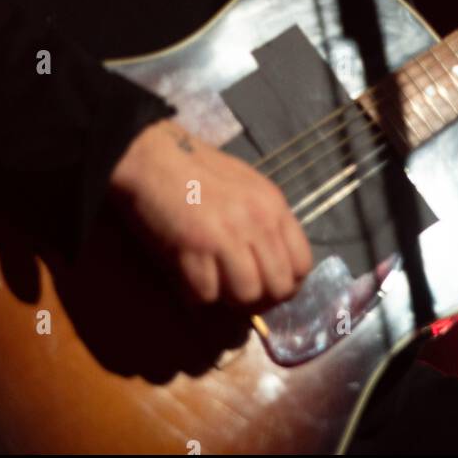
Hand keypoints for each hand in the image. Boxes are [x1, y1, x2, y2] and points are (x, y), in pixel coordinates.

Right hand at [108, 118, 313, 309]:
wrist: (154, 157)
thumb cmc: (199, 172)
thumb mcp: (248, 188)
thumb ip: (266, 223)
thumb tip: (273, 266)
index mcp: (273, 206)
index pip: (302, 265)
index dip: (287, 286)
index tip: (268, 289)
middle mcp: (257, 221)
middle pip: (278, 288)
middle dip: (259, 300)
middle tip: (237, 293)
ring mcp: (226, 234)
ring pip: (246, 295)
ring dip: (228, 299)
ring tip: (212, 283)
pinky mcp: (193, 247)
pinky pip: (206, 294)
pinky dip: (196, 293)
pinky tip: (188, 275)